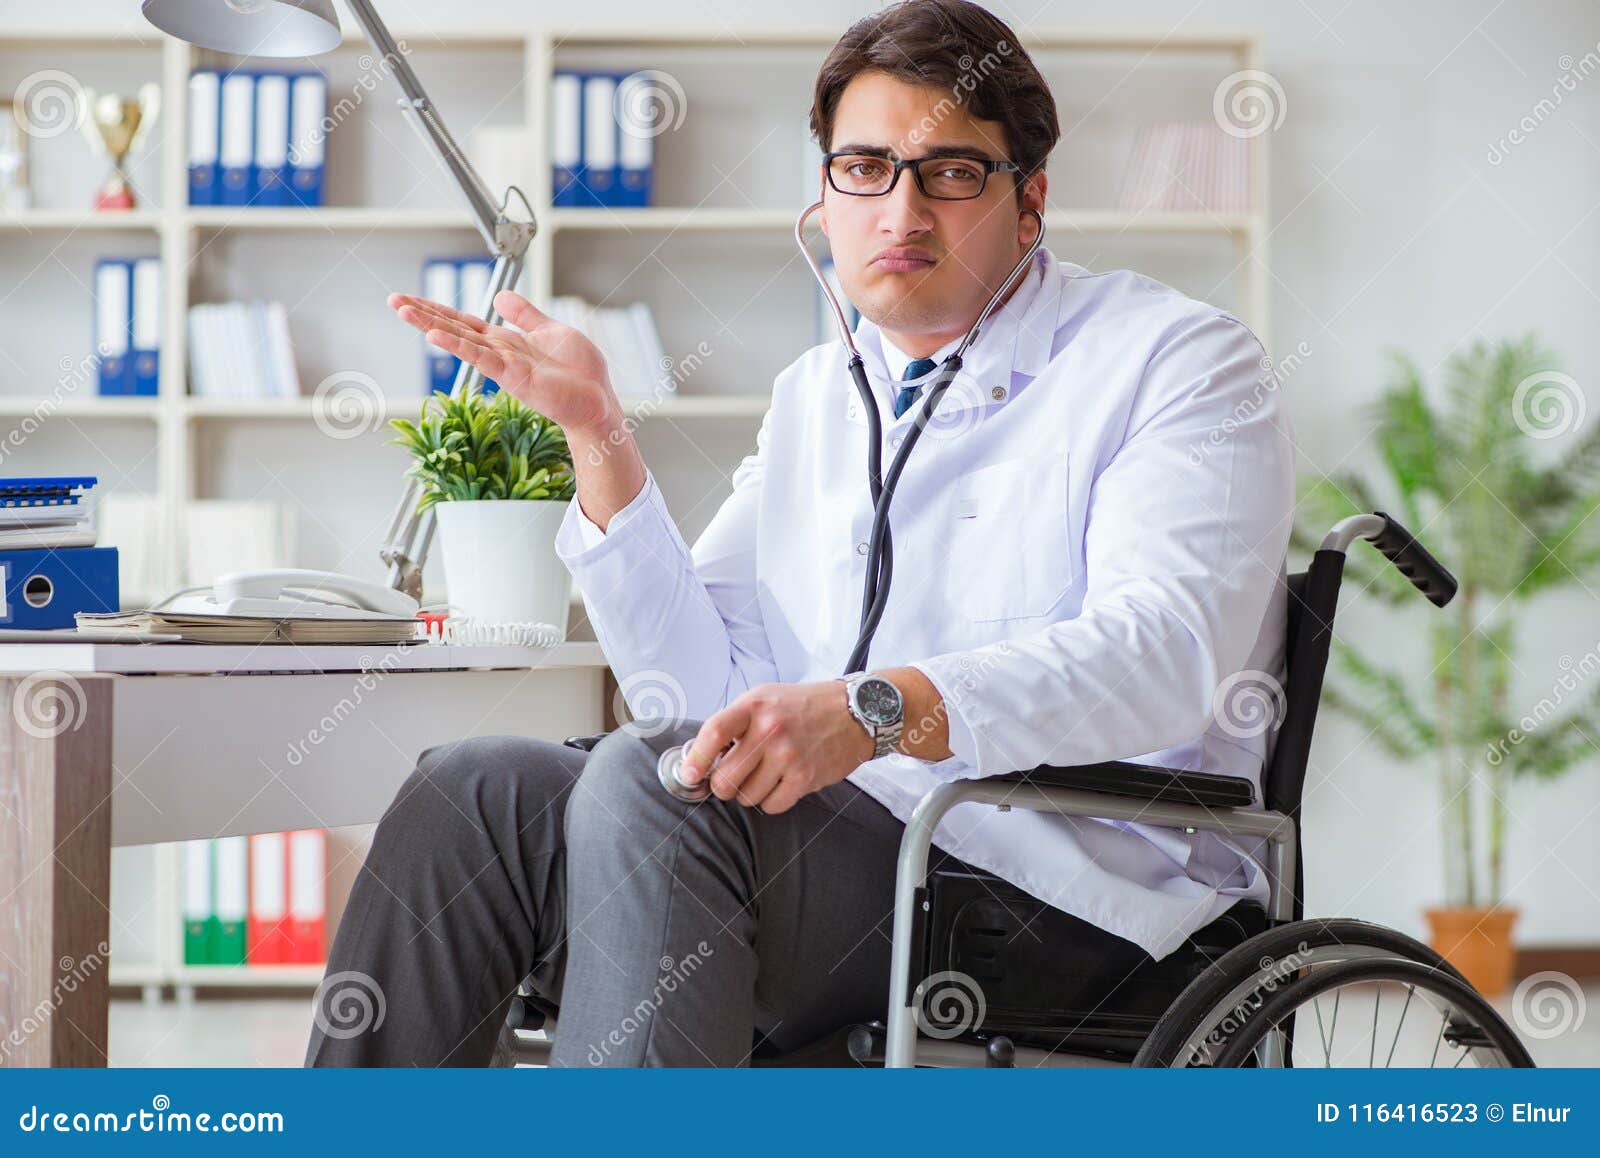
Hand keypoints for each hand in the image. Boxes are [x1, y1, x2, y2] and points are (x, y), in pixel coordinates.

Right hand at [388, 289, 616, 434]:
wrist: (598, 399)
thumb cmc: (578, 372)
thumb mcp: (550, 330)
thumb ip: (525, 314)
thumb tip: (499, 295)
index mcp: (506, 341)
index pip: (464, 322)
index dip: (437, 310)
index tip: (409, 299)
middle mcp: (499, 353)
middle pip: (454, 328)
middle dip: (423, 315)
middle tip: (392, 301)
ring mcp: (504, 366)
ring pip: (461, 340)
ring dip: (431, 326)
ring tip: (403, 311)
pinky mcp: (514, 378)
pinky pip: (482, 358)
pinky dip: (459, 346)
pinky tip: (437, 336)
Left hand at [678, 681, 875, 813]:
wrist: (854, 712)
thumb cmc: (803, 706)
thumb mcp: (765, 698)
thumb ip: (735, 723)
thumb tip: (703, 757)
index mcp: (755, 706)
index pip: (714, 733)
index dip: (696, 759)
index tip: (689, 775)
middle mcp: (770, 730)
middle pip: (725, 778)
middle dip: (723, 785)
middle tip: (732, 778)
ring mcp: (788, 755)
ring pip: (746, 797)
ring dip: (749, 793)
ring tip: (764, 775)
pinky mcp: (805, 777)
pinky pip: (771, 806)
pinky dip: (771, 800)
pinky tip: (780, 783)